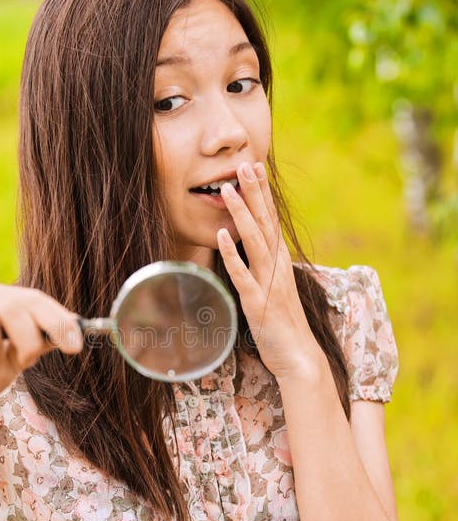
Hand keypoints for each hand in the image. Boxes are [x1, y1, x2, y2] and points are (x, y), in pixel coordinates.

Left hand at [217, 162, 323, 380]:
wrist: (299, 357)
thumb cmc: (283, 324)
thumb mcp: (273, 288)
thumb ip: (263, 267)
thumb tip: (248, 248)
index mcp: (280, 262)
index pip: (271, 220)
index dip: (262, 193)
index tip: (254, 165)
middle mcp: (277, 267)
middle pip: (265, 222)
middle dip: (254, 192)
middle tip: (244, 162)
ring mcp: (269, 284)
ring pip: (255, 241)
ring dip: (241, 214)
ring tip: (228, 189)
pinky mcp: (259, 303)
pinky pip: (243, 275)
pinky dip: (232, 254)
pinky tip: (222, 235)